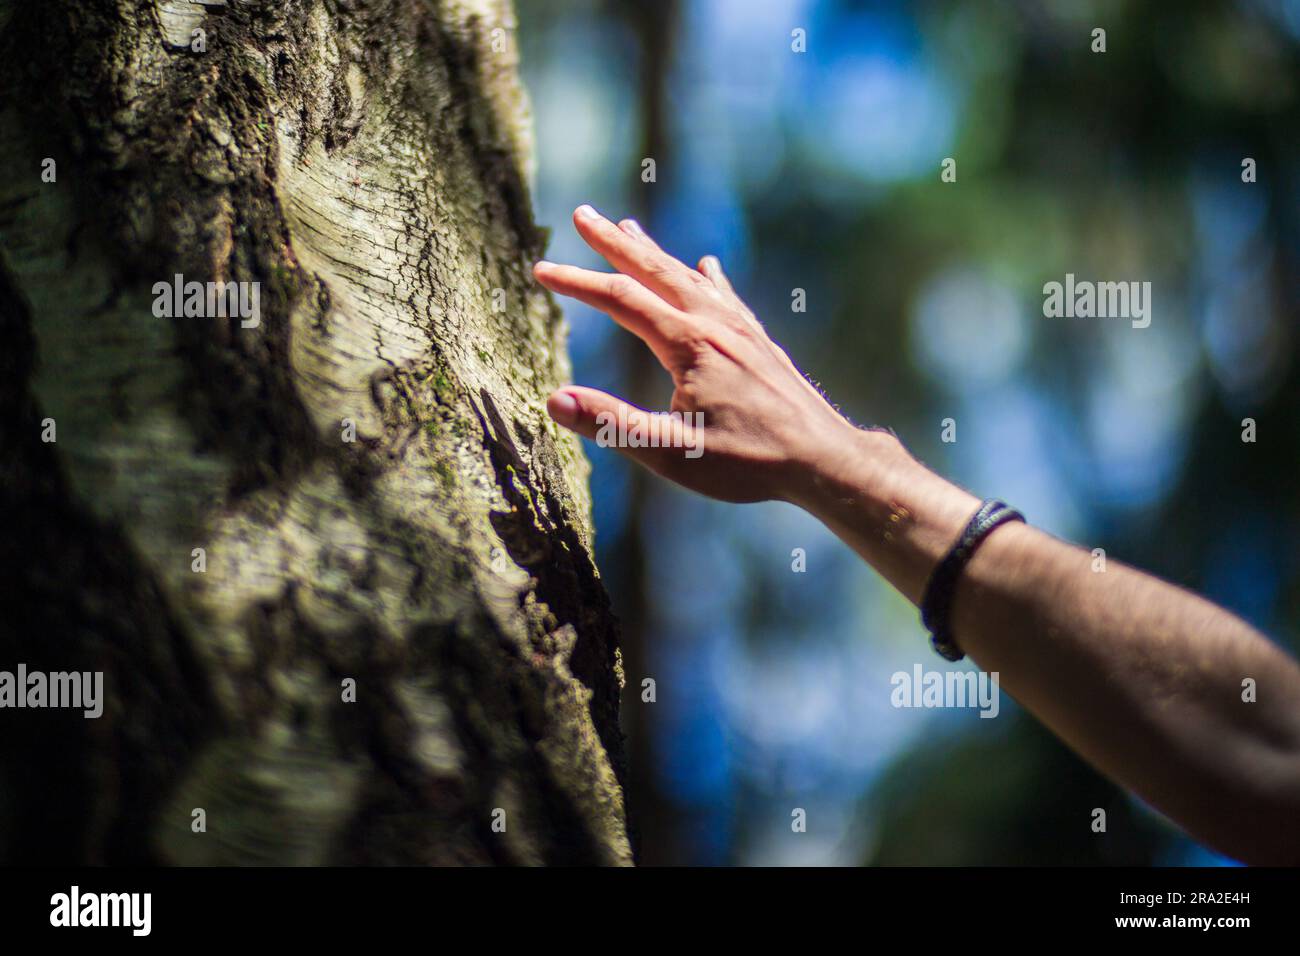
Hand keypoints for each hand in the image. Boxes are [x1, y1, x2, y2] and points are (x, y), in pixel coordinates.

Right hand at [534, 205, 858, 503]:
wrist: (824, 460)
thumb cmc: (750, 462)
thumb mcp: (673, 454)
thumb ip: (612, 425)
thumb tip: (554, 400)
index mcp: (689, 345)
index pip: (620, 300)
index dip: (577, 283)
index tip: (540, 270)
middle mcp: (715, 325)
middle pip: (655, 271)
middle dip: (614, 243)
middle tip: (584, 214)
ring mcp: (741, 331)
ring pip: (689, 277)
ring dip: (655, 253)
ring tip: (630, 228)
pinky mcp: (760, 343)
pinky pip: (725, 295)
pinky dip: (706, 276)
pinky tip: (707, 265)